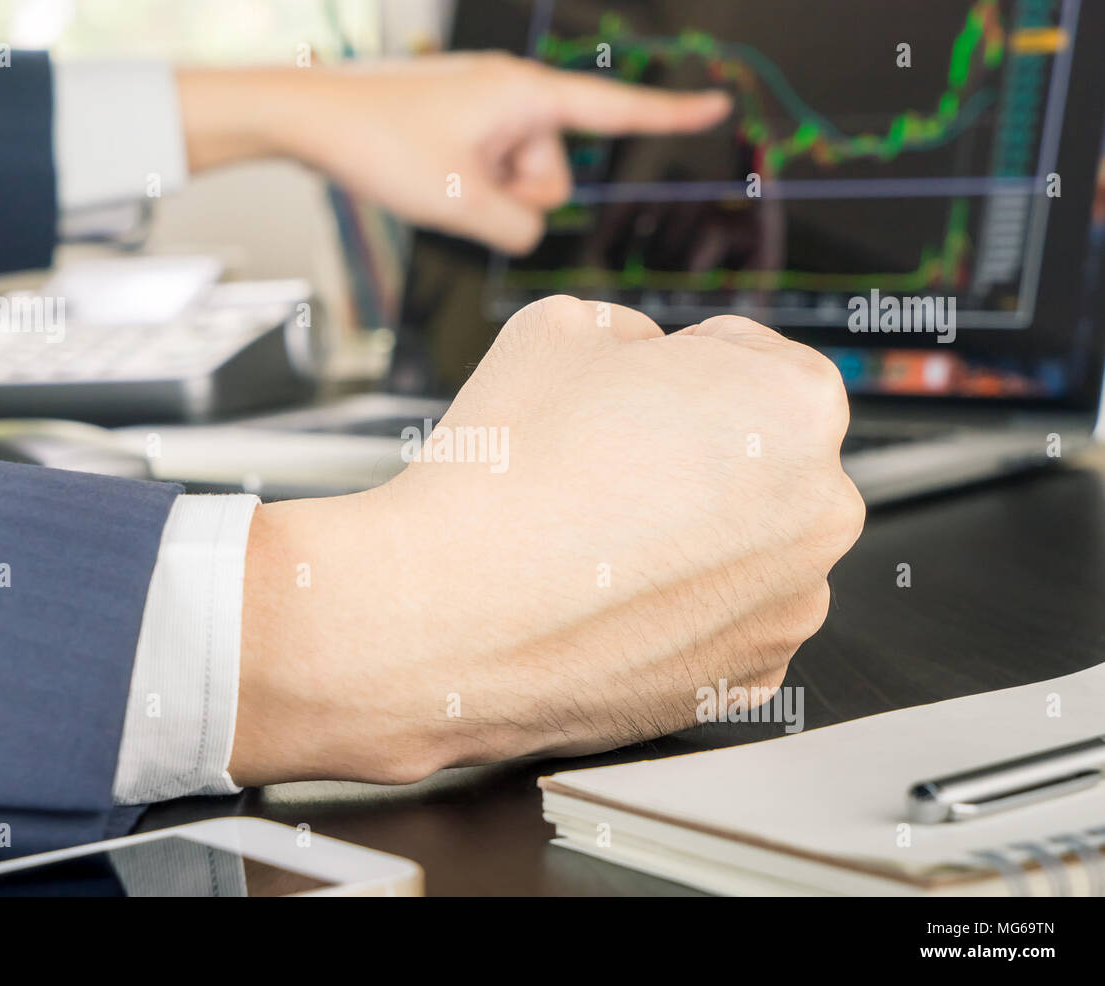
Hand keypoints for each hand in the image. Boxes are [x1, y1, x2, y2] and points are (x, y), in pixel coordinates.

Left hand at [177, 54, 730, 253]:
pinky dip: (467, 187)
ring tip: (436, 180)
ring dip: (485, 196)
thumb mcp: (460, 203)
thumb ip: (517, 229)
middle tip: (458, 185)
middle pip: (555, 175)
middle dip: (516, 196)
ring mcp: (486, 111)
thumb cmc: (381, 145)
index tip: (720, 103)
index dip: (672, 111)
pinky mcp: (462, 126)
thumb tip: (528, 230)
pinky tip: (428, 176)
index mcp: (527, 96)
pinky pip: (488, 173)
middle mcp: (514, 96)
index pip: (616, 108)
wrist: (311, 117)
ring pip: (519, 182)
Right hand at [230, 298, 864, 784]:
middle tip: (607, 465)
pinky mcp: (745, 679)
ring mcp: (790, 607)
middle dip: (697, 452)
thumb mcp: (561, 327)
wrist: (441, 617)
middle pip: (760, 458)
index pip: (757, 362)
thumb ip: (632, 332)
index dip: (681, 369)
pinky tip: (608, 594)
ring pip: (745, 545)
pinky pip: (722, 619)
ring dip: (692, 533)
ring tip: (598, 536)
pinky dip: (678, 606)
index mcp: (794, 408)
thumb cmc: (503, 475)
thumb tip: (642, 364)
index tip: (632, 398)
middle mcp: (819, 513)